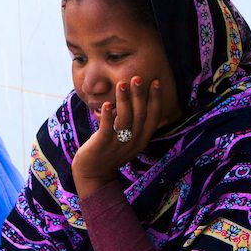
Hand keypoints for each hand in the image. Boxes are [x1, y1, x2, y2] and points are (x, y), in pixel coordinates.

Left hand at [72, 77, 164, 198]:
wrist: (94, 173)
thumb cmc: (112, 150)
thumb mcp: (130, 138)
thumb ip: (139, 123)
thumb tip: (152, 107)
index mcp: (142, 137)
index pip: (153, 116)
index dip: (156, 98)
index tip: (156, 81)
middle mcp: (134, 141)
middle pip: (140, 115)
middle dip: (139, 95)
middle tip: (137, 77)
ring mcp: (118, 144)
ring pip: (124, 119)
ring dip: (124, 100)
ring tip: (122, 84)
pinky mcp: (102, 146)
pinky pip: (106, 129)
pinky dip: (107, 116)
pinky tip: (107, 104)